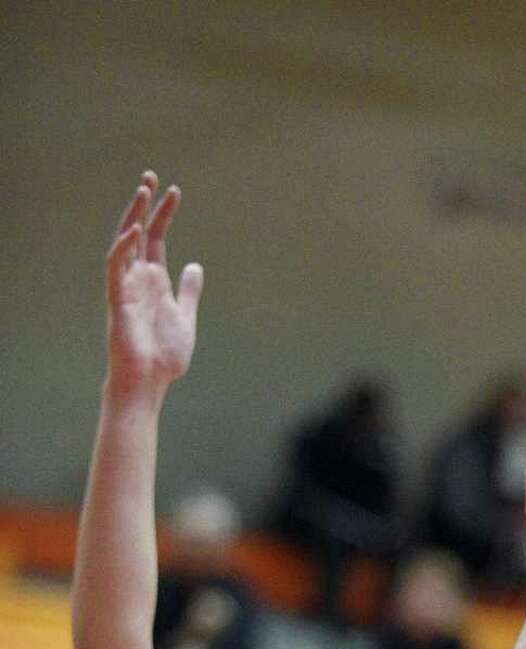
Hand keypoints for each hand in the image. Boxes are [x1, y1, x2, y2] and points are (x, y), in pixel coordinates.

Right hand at [106, 172, 203, 400]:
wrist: (149, 381)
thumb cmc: (164, 355)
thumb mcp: (185, 317)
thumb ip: (189, 292)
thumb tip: (195, 265)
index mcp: (154, 280)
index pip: (157, 237)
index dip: (164, 214)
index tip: (175, 191)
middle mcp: (138, 278)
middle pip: (139, 231)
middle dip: (144, 204)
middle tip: (151, 175)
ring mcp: (126, 286)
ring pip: (124, 242)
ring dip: (133, 216)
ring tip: (143, 190)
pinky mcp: (117, 299)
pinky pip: (115, 267)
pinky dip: (123, 248)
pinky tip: (134, 230)